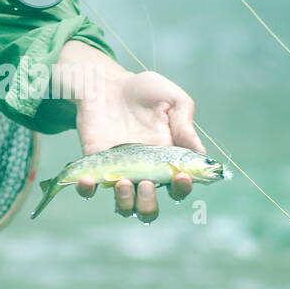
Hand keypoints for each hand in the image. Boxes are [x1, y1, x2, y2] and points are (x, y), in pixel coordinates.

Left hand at [57, 42, 202, 222]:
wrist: (106, 81)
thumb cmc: (144, 90)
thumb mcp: (173, 100)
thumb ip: (185, 125)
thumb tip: (202, 154)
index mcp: (167, 159)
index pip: (178, 187)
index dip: (182, 188)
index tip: (181, 175)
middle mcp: (144, 171)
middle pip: (150, 207)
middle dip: (150, 203)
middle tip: (148, 183)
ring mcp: (118, 171)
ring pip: (124, 205)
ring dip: (125, 202)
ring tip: (123, 183)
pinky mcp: (94, 165)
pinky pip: (89, 188)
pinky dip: (87, 190)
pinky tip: (88, 180)